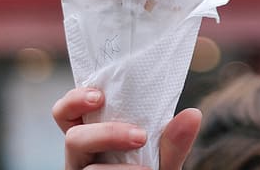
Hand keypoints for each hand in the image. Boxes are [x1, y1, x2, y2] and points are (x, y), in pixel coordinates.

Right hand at [52, 87, 201, 169]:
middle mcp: (82, 157)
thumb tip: (192, 114)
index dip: (74, 100)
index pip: (67, 112)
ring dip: (119, 168)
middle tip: (140, 136)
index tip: (98, 96)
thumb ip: (174, 139)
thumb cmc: (151, 168)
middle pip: (72, 138)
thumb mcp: (165, 156)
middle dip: (106, 134)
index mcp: (91, 134)